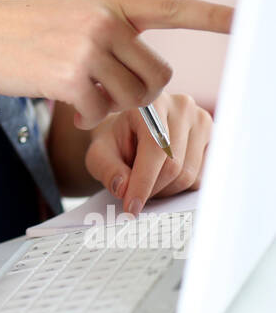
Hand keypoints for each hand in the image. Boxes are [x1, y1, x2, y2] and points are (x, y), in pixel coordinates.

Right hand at [0, 0, 231, 128]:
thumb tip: (146, 77)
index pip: (174, 6)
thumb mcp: (71, 14)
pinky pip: (100, 113)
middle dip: (138, 95)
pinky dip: (86, 116)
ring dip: (109, 107)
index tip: (247, 18)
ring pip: (131, 98)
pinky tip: (64, 101)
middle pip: (157, 76)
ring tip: (80, 92)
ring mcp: (88, 45)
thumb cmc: (21, 31)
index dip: (214, 16)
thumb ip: (111, 31)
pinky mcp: (70, 75)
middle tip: (109, 93)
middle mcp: (105, 18)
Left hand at [84, 93, 213, 215]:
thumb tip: (123, 188)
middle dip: (152, 190)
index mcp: (151, 103)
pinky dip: (181, 187)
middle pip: (174, 166)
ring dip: (166, 190)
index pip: (155, 149)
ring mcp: (202, 121)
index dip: (143, 183)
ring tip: (148, 182)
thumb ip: (107, 170)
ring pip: (190, 175)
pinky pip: (202, 178)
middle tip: (134, 196)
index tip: (131, 209)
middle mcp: (181, 107)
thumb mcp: (99, 155)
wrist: (132, 130)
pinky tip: (165, 177)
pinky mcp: (214, 139)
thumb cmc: (115, 142)